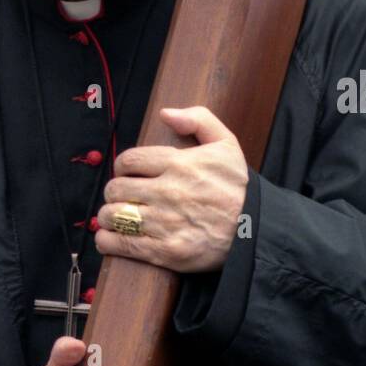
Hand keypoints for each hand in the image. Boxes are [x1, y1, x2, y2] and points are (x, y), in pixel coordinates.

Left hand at [95, 107, 247, 272]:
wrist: (257, 230)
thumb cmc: (239, 187)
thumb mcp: (227, 143)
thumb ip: (198, 119)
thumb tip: (166, 113)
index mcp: (179, 164)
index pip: (129, 160)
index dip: (122, 166)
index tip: (126, 173)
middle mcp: (169, 192)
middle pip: (116, 188)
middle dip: (114, 191)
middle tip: (121, 196)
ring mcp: (166, 223)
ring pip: (115, 216)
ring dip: (109, 216)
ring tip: (116, 216)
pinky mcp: (166, 252)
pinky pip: (122, 245)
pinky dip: (108, 241)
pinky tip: (110, 237)